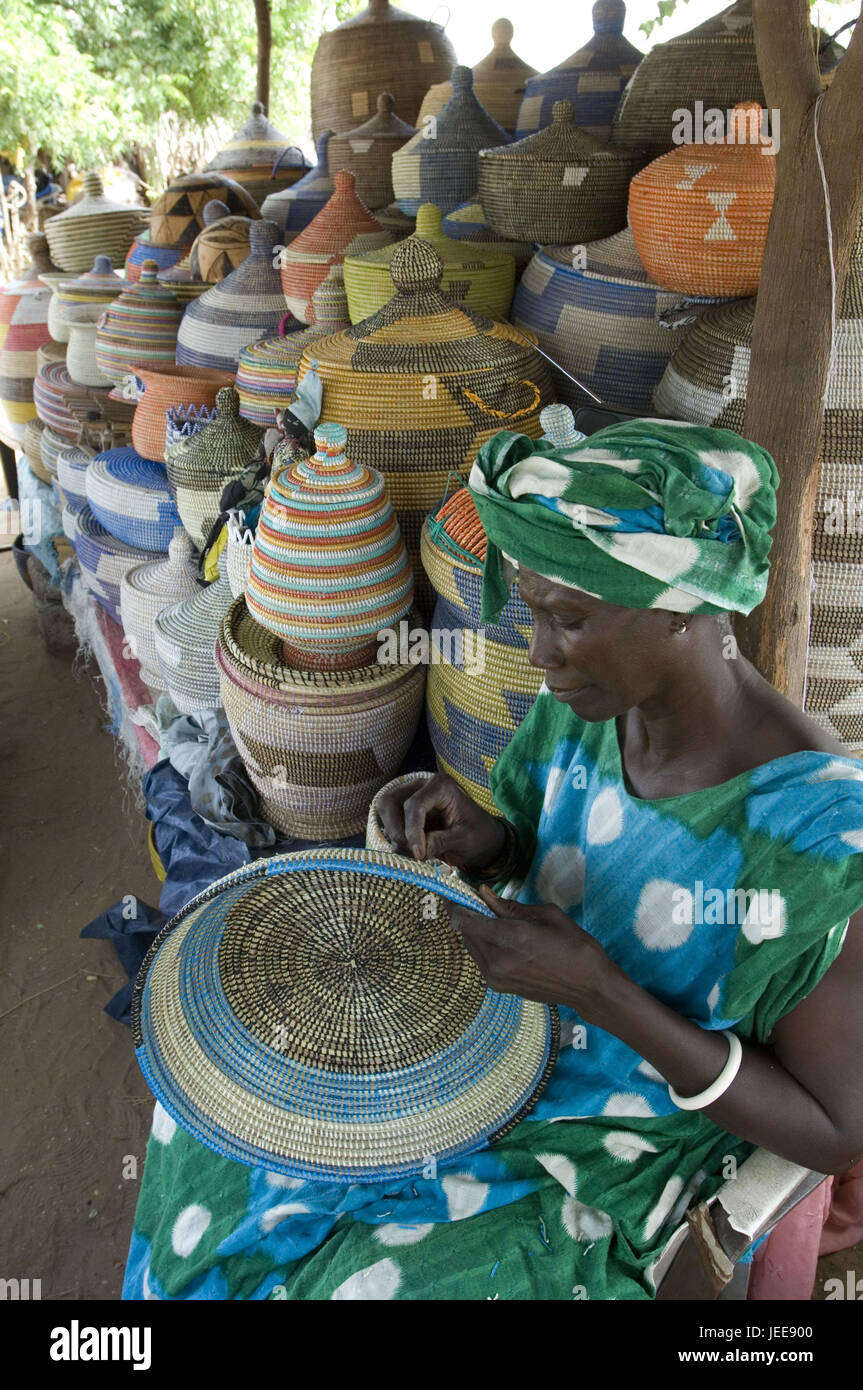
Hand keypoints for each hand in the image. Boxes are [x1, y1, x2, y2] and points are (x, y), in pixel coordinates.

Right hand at [375, 773, 506, 871]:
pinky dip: (398, 840)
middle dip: (398, 831)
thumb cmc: (478, 835)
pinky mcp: (405, 812)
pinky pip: (389, 823)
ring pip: (384, 811)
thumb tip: (418, 850)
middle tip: (415, 852)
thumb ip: (441, 842)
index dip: (412, 832)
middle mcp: (421, 786)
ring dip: (396, 835)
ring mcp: (411, 796)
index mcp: (441, 786)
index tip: (420, 855)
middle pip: (389, 803)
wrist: (482, 839)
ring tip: (417, 852)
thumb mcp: (465, 840)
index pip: (414, 805)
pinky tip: (416, 850)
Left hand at [449, 886, 616, 1009]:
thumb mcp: (547, 915)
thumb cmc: (574, 946)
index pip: (465, 920)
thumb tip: (485, 894)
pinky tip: (502, 940)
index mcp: (510, 938)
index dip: (456, 905)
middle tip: (476, 904)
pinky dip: (484, 947)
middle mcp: (497, 960)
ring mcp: (496, 977)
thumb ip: (511, 906)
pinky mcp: (499, 987)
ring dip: (475, 933)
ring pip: (471, 948)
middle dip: (467, 917)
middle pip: (465, 934)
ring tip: (492, 921)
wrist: (589, 986)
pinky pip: (481, 961)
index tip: (454, 894)